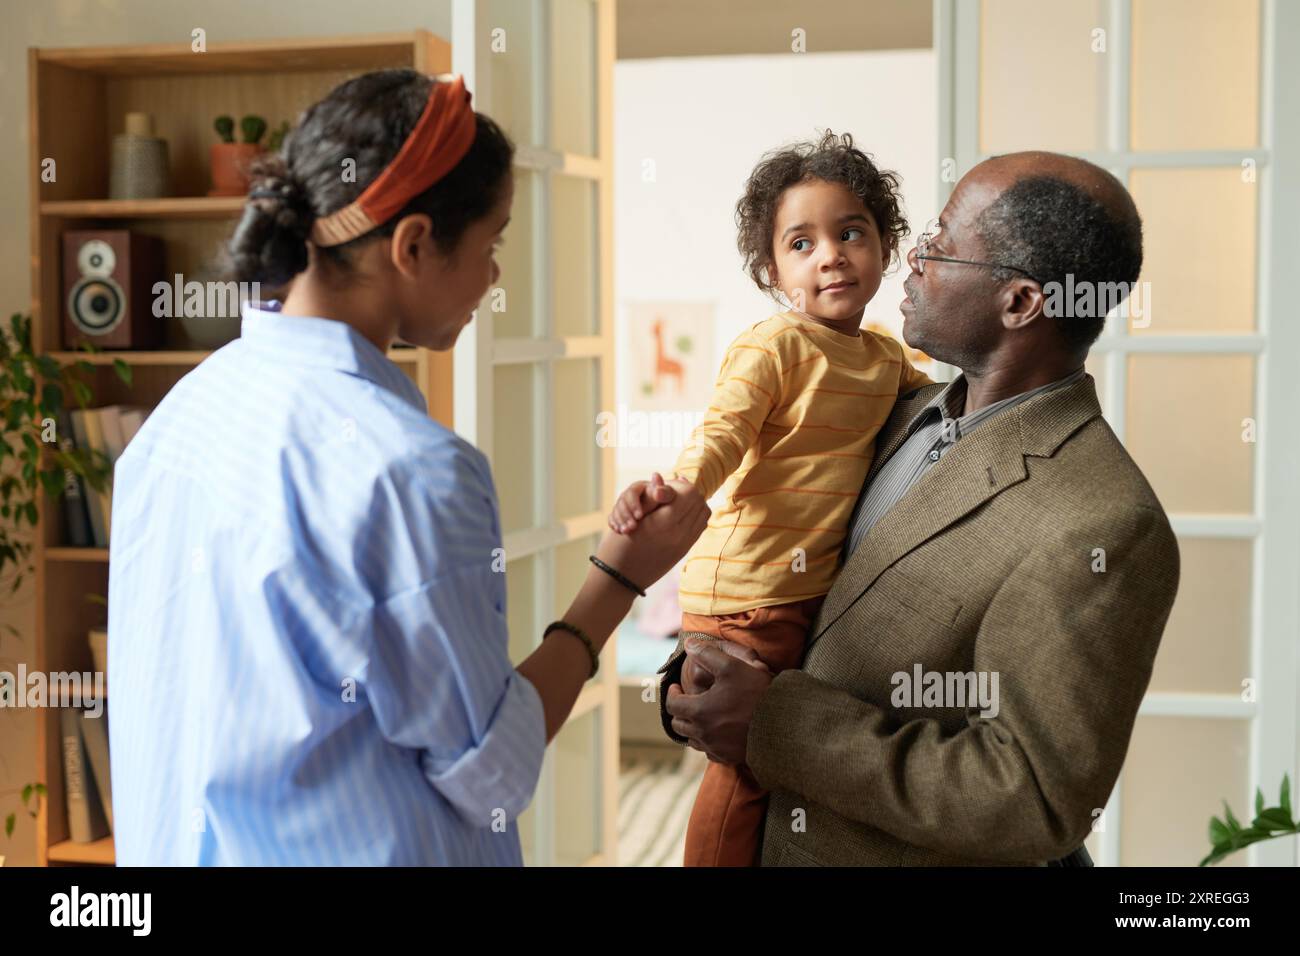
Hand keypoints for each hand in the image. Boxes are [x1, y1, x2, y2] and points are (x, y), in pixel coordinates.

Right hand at [594, 483, 709, 592]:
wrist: (619, 578)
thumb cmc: (620, 544)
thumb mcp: (632, 516)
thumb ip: (650, 496)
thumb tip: (659, 475)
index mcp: (667, 522)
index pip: (690, 493)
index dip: (680, 484)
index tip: (667, 484)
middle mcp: (681, 534)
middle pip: (700, 502)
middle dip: (688, 493)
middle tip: (672, 492)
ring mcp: (684, 545)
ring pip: (703, 514)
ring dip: (693, 504)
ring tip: (676, 502)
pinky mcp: (683, 552)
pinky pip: (699, 528)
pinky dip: (693, 517)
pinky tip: (678, 515)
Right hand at [609, 472, 673, 533]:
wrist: (664, 513)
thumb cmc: (668, 503)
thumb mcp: (668, 497)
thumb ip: (664, 490)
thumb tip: (656, 476)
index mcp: (640, 487)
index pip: (632, 493)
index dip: (634, 504)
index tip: (640, 516)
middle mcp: (630, 494)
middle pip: (622, 502)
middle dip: (626, 515)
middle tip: (633, 527)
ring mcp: (623, 504)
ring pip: (616, 510)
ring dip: (621, 521)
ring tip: (626, 531)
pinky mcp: (620, 513)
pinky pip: (612, 517)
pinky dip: (615, 524)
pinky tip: (620, 531)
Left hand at [666, 639, 772, 765]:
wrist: (785, 723)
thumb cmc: (758, 693)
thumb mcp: (732, 666)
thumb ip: (707, 654)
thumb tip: (689, 645)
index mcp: (699, 711)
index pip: (672, 705)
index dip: (671, 693)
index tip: (676, 686)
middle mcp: (704, 734)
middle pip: (679, 725)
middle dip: (679, 711)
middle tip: (686, 699)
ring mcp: (717, 748)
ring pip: (693, 740)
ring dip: (692, 727)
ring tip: (701, 714)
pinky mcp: (730, 757)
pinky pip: (710, 752)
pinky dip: (708, 742)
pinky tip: (717, 732)